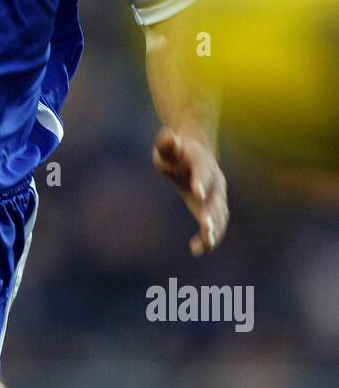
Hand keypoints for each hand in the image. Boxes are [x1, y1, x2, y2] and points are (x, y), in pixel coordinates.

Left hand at [152, 128, 227, 257]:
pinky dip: (210, 238)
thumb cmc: (176, 151)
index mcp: (202, 162)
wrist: (193, 154)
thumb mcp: (168, 146)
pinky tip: (196, 250)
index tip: (197, 193)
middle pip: (216, 198)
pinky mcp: (214, 209)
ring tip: (204, 245)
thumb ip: (167, 143)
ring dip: (215, 231)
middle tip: (206, 227)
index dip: (200, 181)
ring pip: (220, 216)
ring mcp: (217, 196)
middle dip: (211, 213)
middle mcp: (215, 181)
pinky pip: (216, 225)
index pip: (203, 172)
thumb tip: (169, 138)